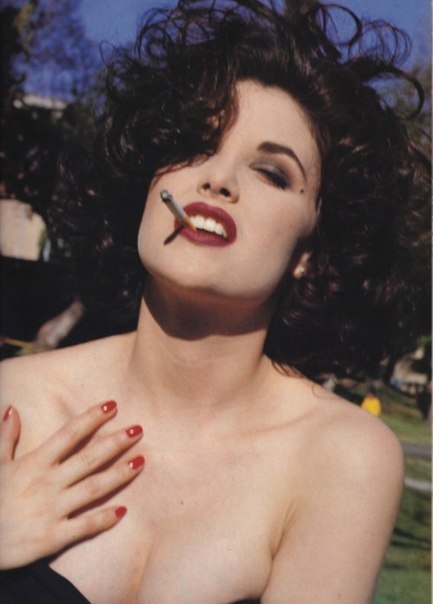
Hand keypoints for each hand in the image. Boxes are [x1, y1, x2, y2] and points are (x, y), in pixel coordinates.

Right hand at [0, 401, 143, 569]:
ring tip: (141, 461)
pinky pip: (84, 526)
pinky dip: (104, 518)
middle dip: (115, 442)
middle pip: (89, 458)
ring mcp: (52, 510)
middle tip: (139, 429)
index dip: (92, 418)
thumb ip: (6, 437)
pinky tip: (124, 510)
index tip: (113, 405)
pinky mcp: (53, 536)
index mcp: (34, 463)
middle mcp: (47, 483)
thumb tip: (12, 408)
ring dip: (119, 474)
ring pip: (93, 488)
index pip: (69, 434)